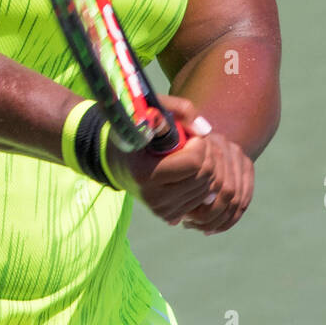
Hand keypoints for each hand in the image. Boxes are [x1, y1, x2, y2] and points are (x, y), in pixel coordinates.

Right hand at [104, 95, 253, 233]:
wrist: (118, 162)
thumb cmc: (137, 130)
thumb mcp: (151, 109)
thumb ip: (180, 109)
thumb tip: (204, 130)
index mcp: (145, 172)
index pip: (194, 162)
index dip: (199, 143)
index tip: (189, 133)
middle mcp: (153, 196)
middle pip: (204, 176)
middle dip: (206, 154)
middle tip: (193, 142)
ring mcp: (161, 209)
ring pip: (207, 188)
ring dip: (206, 168)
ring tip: (189, 155)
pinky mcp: (169, 215)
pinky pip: (201, 199)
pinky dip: (201, 183)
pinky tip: (187, 172)